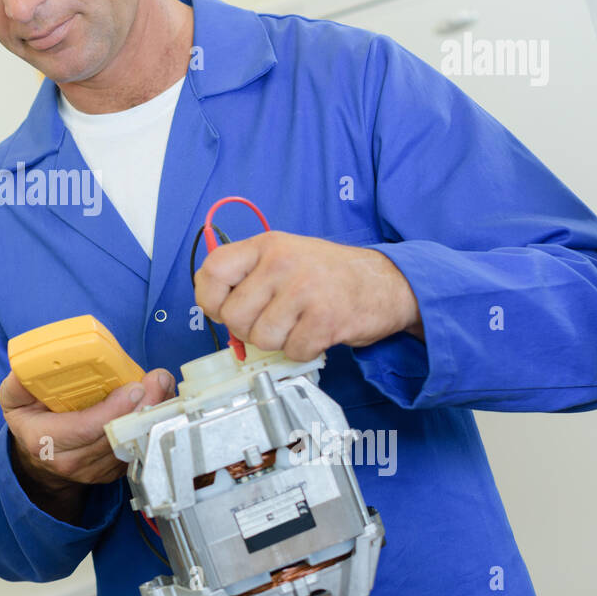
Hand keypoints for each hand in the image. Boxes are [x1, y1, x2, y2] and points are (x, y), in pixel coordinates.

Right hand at [0, 368, 176, 502]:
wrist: (37, 458)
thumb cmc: (30, 421)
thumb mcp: (13, 399)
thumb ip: (20, 381)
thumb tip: (32, 364)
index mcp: (45, 440)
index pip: (85, 428)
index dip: (112, 410)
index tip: (133, 387)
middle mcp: (71, 461)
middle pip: (115, 436)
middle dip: (142, 407)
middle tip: (158, 380)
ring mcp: (93, 470)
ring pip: (131, 444)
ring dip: (152, 415)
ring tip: (163, 385)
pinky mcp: (111, 472)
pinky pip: (136, 450)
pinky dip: (150, 426)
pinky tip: (160, 402)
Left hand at [194, 230, 422, 362]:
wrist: (386, 282)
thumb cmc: (328, 275)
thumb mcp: (284, 257)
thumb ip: (248, 277)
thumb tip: (215, 310)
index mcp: (266, 245)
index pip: (212, 271)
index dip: (210, 299)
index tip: (222, 309)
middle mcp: (282, 263)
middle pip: (234, 316)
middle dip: (247, 330)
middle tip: (272, 321)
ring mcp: (305, 290)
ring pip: (261, 339)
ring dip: (278, 342)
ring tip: (297, 324)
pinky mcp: (326, 319)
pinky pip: (293, 351)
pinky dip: (303, 350)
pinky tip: (315, 333)